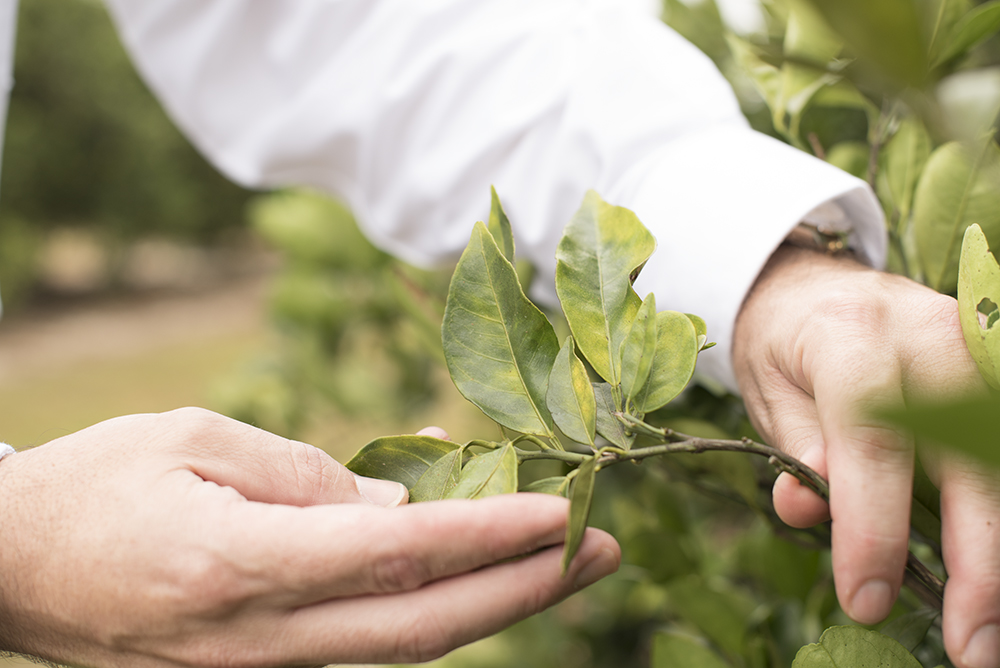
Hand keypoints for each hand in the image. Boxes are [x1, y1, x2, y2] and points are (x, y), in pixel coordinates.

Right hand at [0, 408, 618, 667]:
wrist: (12, 567)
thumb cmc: (99, 483)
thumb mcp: (196, 440)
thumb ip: (304, 476)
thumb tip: (399, 509)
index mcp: (234, 562)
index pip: (392, 556)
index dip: (486, 535)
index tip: (562, 512)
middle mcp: (256, 636)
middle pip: (420, 630)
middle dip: (525, 592)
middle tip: (607, 551)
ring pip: (401, 650)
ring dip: (492, 605)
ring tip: (565, 562)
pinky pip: (363, 648)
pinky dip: (433, 614)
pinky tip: (479, 579)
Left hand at [733, 245, 999, 667]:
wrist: (820, 287)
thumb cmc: (788, 348)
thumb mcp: (769, 392)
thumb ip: (796, 448)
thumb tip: (808, 512)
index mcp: (852, 337)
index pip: (871, 440)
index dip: (872, 527)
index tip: (865, 599)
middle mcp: (929, 335)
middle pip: (966, 457)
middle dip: (976, 562)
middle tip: (969, 647)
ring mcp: (978, 346)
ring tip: (991, 627)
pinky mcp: (996, 364)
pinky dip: (999, 507)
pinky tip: (992, 563)